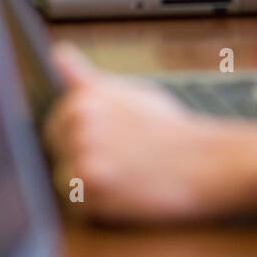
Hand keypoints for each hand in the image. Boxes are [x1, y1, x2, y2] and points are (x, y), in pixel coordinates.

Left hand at [44, 44, 256, 220]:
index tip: (106, 140)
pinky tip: (123, 190)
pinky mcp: (91, 188)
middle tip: (119, 158)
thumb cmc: (168, 129)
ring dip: (88, 183)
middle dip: (80, 158)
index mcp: (85, 97)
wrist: (202, 162)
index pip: (54, 124)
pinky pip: (76, 203)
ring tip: (123, 174)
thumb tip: (57, 53)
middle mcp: (79, 123)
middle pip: (56, 152)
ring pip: (63, 179)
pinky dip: (96, 204)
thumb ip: (87, 79)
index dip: (79, 137)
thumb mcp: (130, 93)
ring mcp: (83, 155)